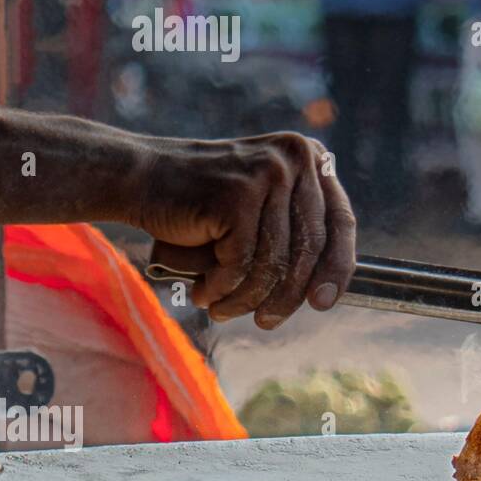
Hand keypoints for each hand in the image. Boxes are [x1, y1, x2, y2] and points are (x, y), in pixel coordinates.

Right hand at [135, 132, 355, 328]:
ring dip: (248, 298)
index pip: (340, 222)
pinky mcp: (237, 196)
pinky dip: (222, 287)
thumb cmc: (204, 200)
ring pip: (274, 261)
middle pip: (310, 246)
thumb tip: (328, 289)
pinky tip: (204, 294)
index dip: (337, 267)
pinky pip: (240, 263)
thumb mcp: (263, 201)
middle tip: (269, 322)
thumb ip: (296, 227)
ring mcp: (267, 174)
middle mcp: (295, 159)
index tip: (324, 303)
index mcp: (310, 158)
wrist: (140, 175)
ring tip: (224, 312)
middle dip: (289, 294)